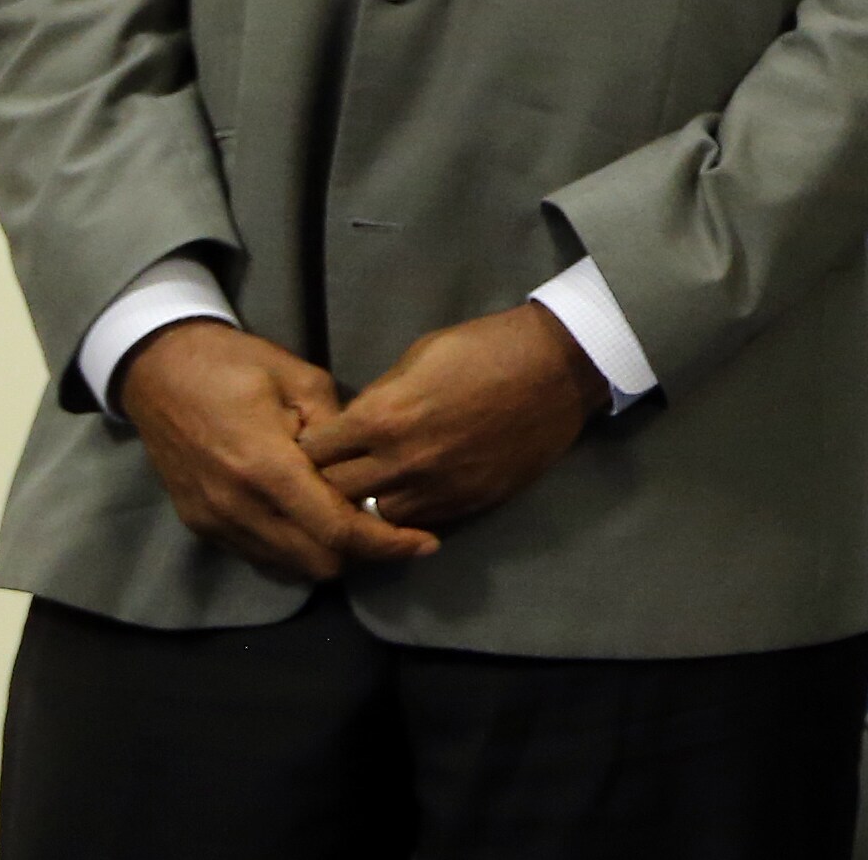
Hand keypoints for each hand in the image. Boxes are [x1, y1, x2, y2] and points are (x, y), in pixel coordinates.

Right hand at [108, 320, 437, 581]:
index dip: (387, 544)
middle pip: (317, 562)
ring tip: (353, 524)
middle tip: (390, 528)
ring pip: (288, 567)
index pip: (337, 530)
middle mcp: (238, 507)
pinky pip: (258, 556)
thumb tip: (370, 465)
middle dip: (361, 553)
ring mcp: (214, 521)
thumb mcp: (302, 380)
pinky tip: (311, 522)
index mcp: (267, 468)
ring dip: (326, 554)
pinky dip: (292, 550)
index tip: (424, 544)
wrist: (158, 370)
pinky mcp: (200, 525)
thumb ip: (340, 430)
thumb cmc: (235, 365)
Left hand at [299, 304, 609, 536]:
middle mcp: (401, 462)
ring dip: (368, 503)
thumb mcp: (418, 357)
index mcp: (381, 418)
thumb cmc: (485, 348)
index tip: (314, 443)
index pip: (313, 453)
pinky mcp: (469, 502)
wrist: (559, 368)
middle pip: (333, 494)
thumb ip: (379, 398)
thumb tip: (354, 426)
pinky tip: (412, 490)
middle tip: (333, 471)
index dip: (308, 448)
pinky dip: (409, 509)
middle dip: (326, 481)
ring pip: (373, 517)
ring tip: (373, 486)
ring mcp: (437, 488)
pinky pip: (419, 520)